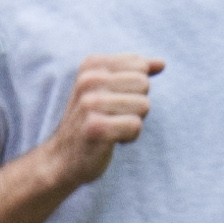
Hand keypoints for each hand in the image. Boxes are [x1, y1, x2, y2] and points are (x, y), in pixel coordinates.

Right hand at [42, 55, 162, 194]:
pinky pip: (135, 126)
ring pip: (143, 105)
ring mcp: (90, 104)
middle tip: (114, 117)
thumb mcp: (108, 90)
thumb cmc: (90, 122)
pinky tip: (111, 141)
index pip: (140, 65)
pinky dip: (129, 137)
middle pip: (144, 84)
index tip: (114, 100)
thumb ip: (135, 73)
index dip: (135, 88)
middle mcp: (89, 80)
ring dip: (134, 122)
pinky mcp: (96, 127)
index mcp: (92, 65)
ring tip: (112, 128)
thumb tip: (162, 63)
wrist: (61, 159)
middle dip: (137, 104)